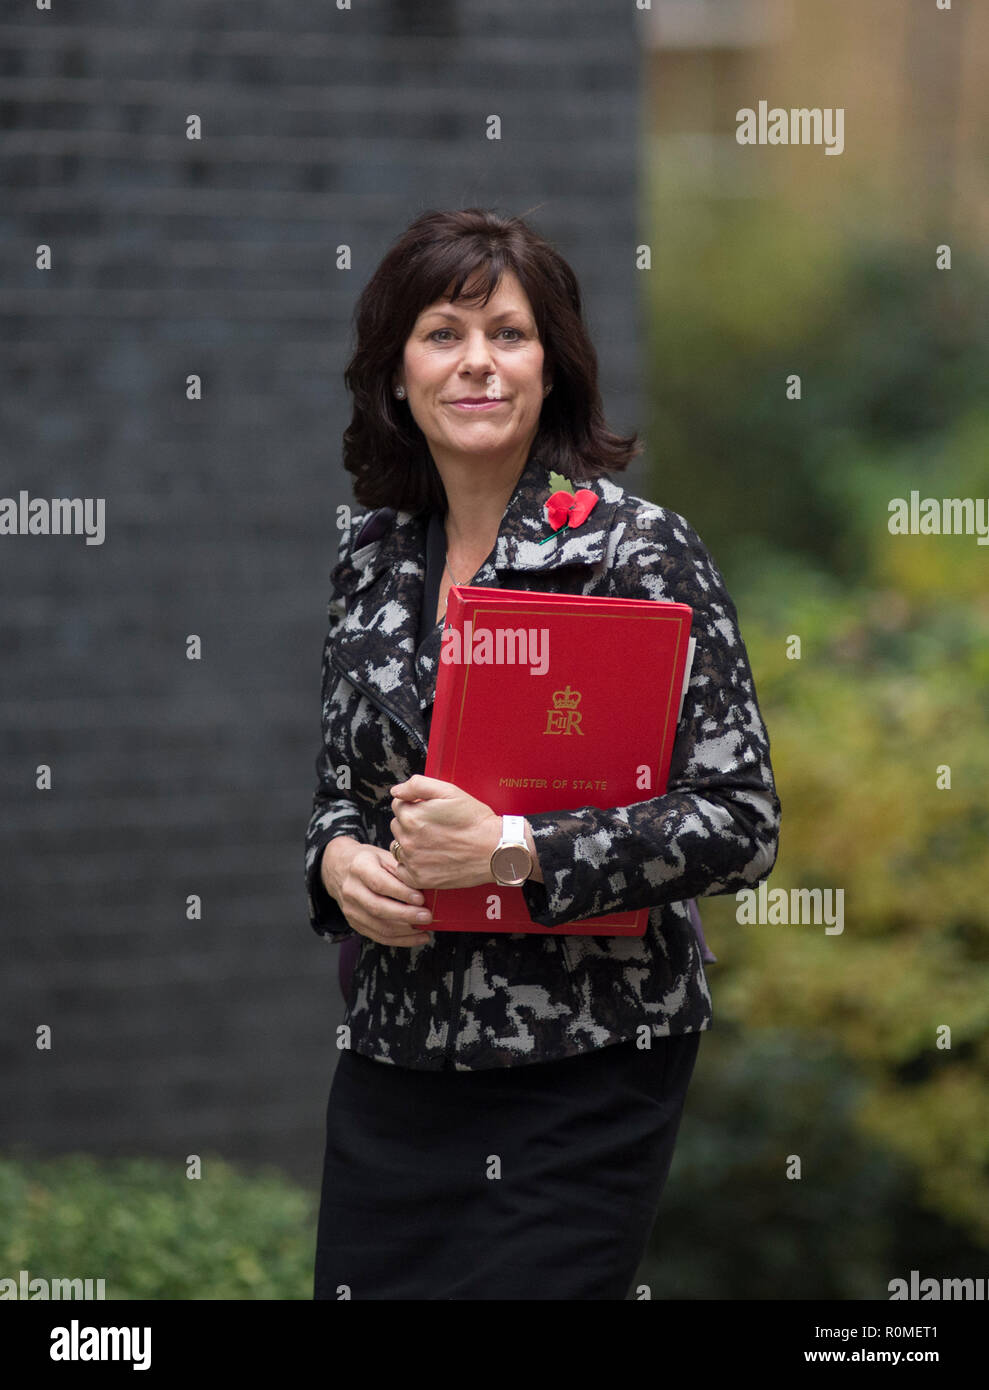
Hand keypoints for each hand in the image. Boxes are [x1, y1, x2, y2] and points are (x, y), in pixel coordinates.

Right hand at [321, 838, 433, 948]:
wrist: (339, 868)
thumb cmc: (368, 860)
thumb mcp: (384, 855)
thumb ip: (401, 868)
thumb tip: (425, 885)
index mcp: (359, 867)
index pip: (380, 883)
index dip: (401, 893)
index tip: (421, 899)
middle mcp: (351, 890)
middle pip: (378, 908)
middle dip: (406, 915)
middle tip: (426, 916)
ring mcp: (350, 909)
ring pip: (379, 926)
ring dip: (405, 931)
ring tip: (425, 927)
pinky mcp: (354, 923)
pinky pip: (378, 936)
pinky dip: (401, 940)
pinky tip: (417, 937)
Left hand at [388, 775, 502, 891]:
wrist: (494, 849)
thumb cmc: (475, 820)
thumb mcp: (450, 791)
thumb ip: (418, 785)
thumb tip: (396, 791)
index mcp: (412, 817)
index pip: (398, 804)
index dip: (415, 804)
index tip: (431, 811)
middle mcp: (408, 840)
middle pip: (397, 825)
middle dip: (411, 822)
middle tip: (435, 826)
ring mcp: (412, 861)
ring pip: (399, 846)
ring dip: (410, 842)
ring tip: (434, 842)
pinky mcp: (419, 878)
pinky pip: (403, 869)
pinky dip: (411, 864)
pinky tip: (429, 857)